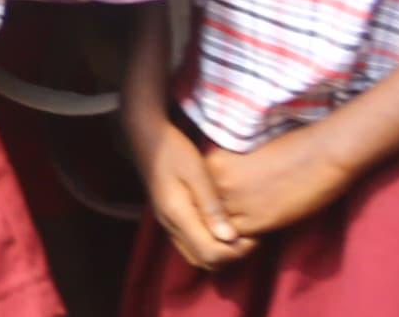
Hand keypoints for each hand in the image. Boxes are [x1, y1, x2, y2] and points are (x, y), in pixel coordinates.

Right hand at [131, 113, 248, 270]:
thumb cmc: (173, 150)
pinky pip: (190, 244)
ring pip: (197, 256)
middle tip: (249, 236)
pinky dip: (209, 244)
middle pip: (204, 261)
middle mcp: (170, 225)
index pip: (211, 253)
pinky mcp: (168, 218)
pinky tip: (220, 226)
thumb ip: (211, 206)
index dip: (236, 252)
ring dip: (220, 252)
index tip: (253, 235)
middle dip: (230, 255)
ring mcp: (167, 223)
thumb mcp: (197, 173)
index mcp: (178, 215)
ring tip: (237, 232)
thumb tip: (230, 238)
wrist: (145, 136)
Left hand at [205, 128, 354, 245]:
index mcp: (214, 161)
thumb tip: (222, 191)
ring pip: (221, 227)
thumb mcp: (246, 153)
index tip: (229, 201)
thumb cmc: (291, 147)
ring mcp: (236, 201)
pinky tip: (263, 228)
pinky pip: (242, 238)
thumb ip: (229, 170)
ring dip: (232, 228)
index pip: (201, 191)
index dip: (213, 199)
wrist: (323, 153)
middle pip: (207, 210)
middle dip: (220, 215)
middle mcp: (219, 181)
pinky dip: (249, 238)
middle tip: (241, 216)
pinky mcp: (257, 220)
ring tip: (250, 223)